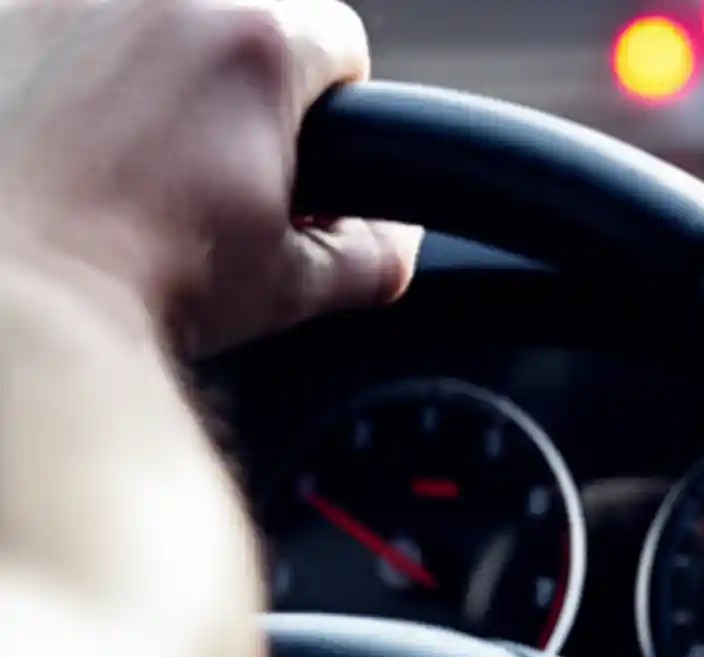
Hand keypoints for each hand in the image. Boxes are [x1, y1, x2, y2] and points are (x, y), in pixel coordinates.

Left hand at [0, 0, 419, 355]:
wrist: (13, 310)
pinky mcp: (0, 21)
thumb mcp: (288, 286)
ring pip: (150, 23)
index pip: (338, 41)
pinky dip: (70, 75)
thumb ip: (372, 253)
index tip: (300, 148)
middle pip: (242, 22)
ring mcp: (66, 1)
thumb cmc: (145, 290)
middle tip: (211, 165)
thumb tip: (396, 239)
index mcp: (255, 46)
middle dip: (239, 87)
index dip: (332, 105)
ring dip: (155, 74)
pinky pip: (62, 32)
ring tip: (128, 160)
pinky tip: (62, 147)